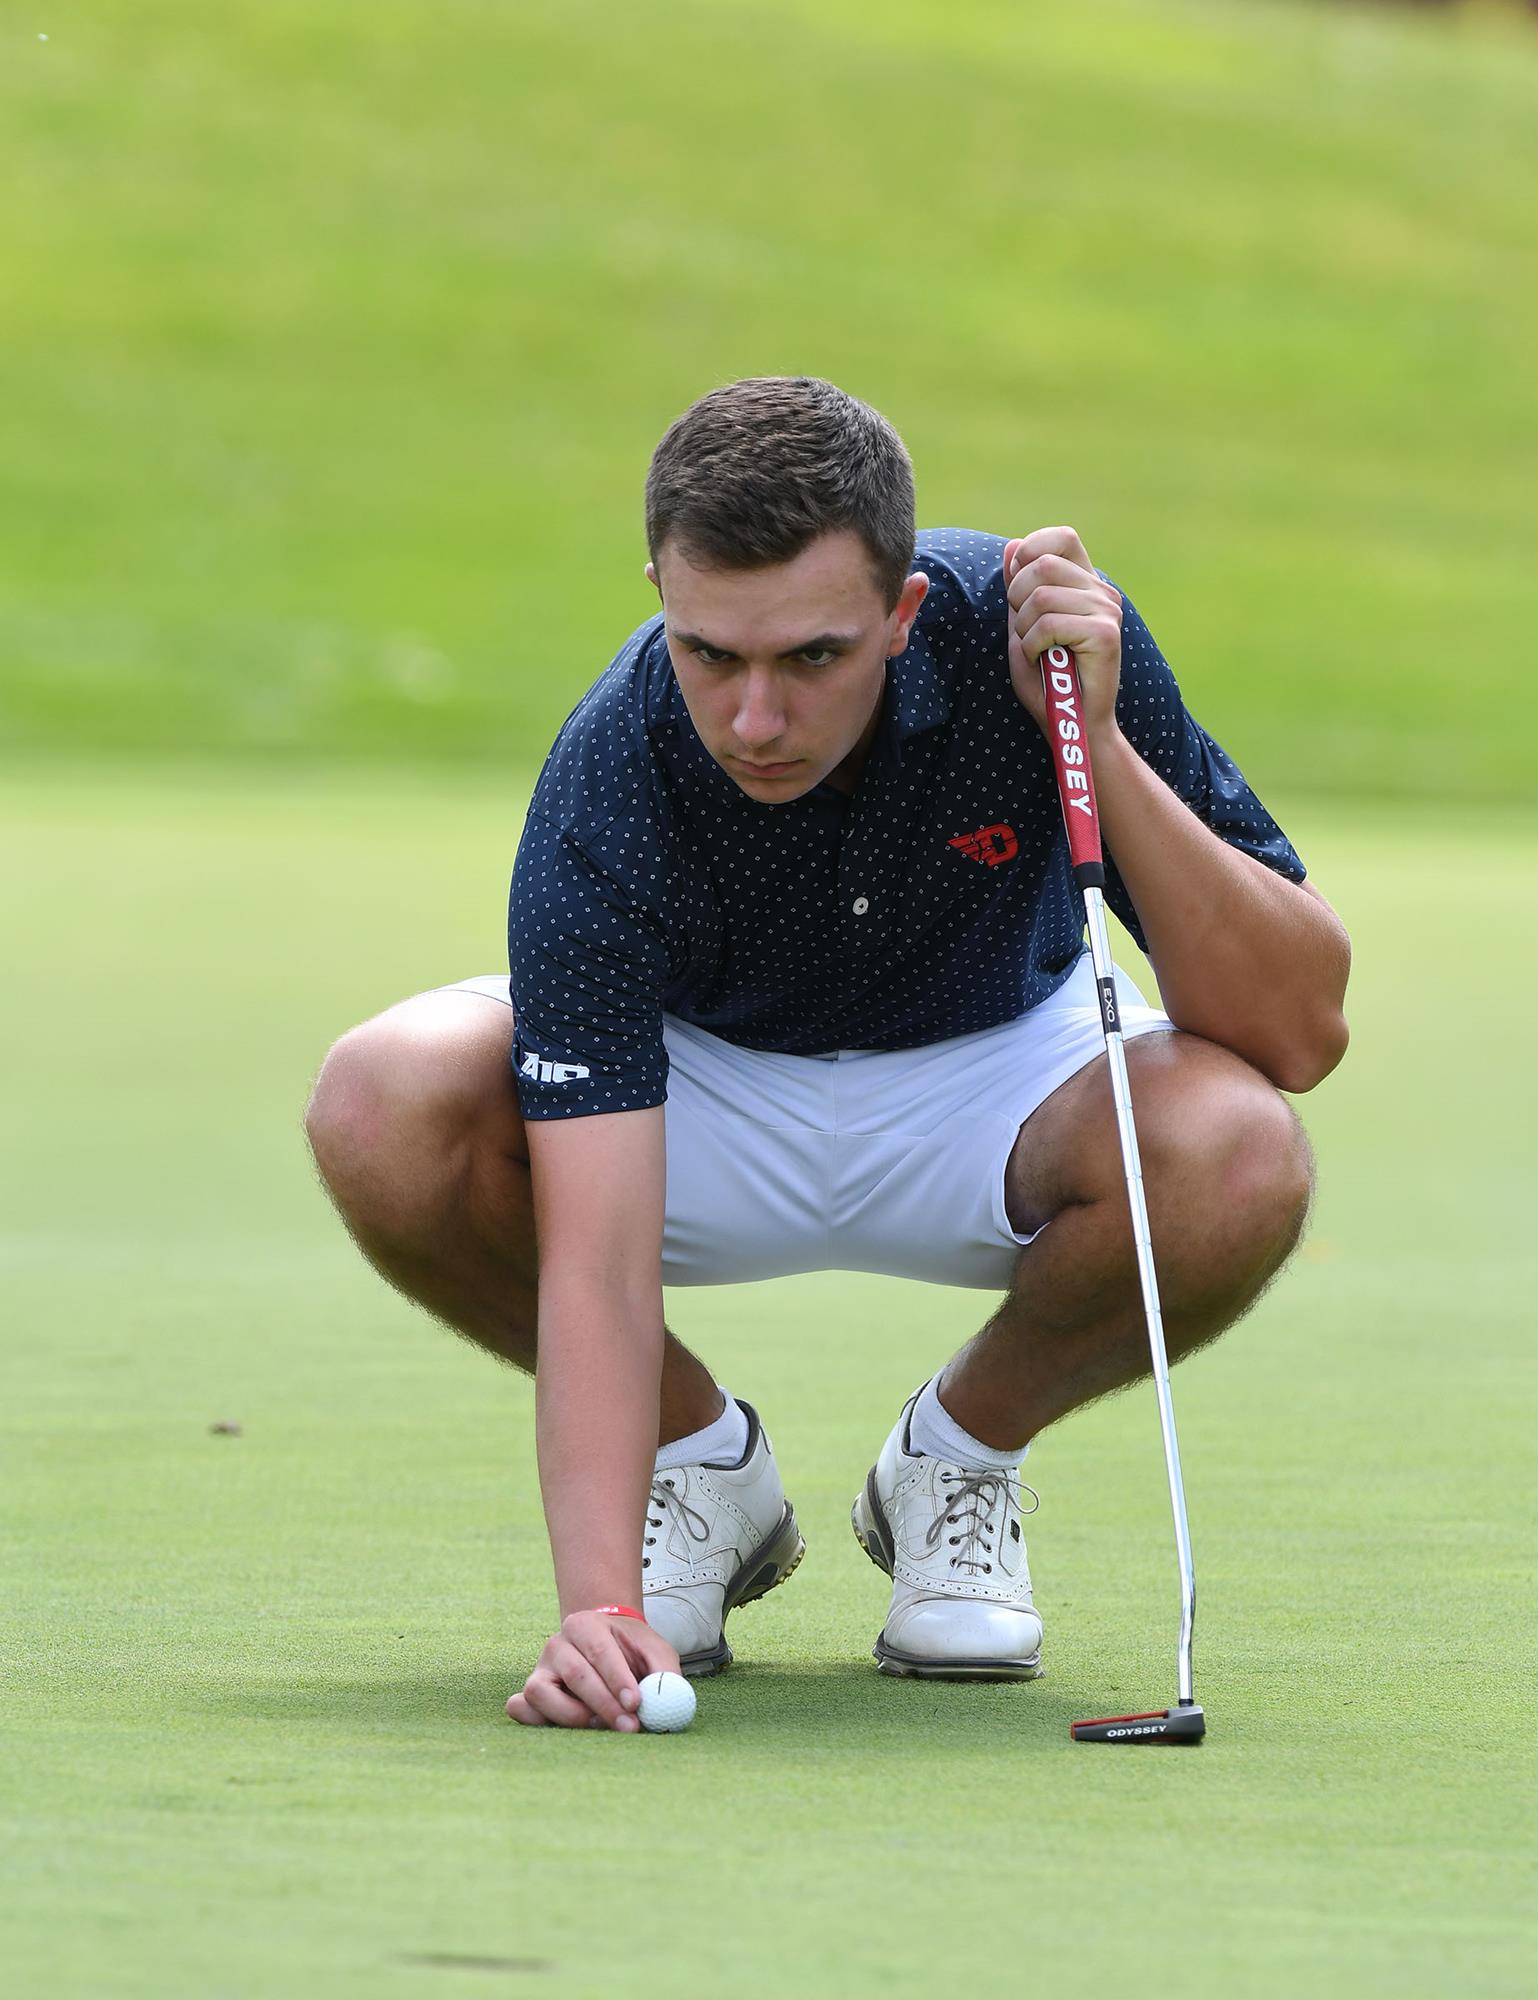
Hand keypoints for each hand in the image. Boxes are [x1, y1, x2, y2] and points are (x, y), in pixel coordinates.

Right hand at [506, 1610, 681, 1731]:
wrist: (603, 1643)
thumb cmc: (630, 1650)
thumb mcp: (654, 1651)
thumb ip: (665, 1673)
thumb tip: (671, 1699)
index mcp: (585, 1624)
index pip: (599, 1650)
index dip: (617, 1679)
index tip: (636, 1704)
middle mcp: (557, 1644)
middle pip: (575, 1674)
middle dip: (605, 1705)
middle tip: (631, 1727)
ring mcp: (539, 1669)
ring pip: (541, 1693)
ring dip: (573, 1717)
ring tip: (602, 1726)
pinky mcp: (530, 1693)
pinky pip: (520, 1708)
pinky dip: (537, 1721)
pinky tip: (567, 1728)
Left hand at [1003, 527, 1123, 744]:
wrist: (1074, 724)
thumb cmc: (1048, 682)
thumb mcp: (1023, 628)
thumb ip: (1019, 589)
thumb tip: (1012, 545)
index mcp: (1087, 584)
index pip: (1061, 538)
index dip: (1031, 552)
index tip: (1018, 588)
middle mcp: (1102, 592)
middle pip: (1043, 564)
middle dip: (1017, 597)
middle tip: (1025, 631)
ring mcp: (1107, 611)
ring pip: (1041, 595)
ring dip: (1024, 628)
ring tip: (1037, 651)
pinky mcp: (1105, 634)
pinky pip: (1049, 625)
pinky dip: (1033, 647)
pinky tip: (1044, 662)